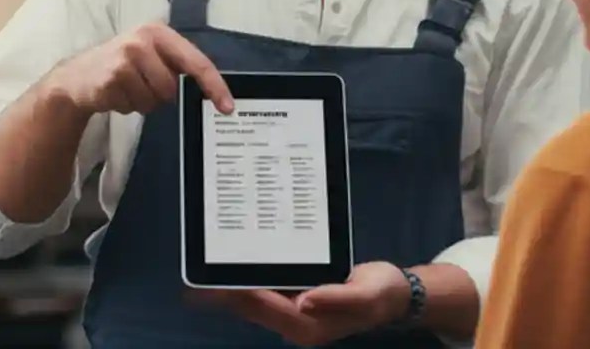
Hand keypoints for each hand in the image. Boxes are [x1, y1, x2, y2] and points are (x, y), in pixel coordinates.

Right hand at [42, 23, 233, 116]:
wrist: (76, 76)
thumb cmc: (122, 66)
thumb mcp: (151, 56)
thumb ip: (177, 66)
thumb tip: (211, 90)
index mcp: (160, 33)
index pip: (197, 62)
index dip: (214, 86)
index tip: (227, 106)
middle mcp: (143, 40)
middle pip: (172, 88)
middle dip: (160, 95)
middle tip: (140, 85)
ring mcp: (126, 57)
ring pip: (154, 100)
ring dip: (142, 102)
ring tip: (125, 88)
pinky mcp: (112, 77)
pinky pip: (134, 106)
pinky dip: (126, 106)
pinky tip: (114, 93)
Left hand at [196, 262, 410, 345]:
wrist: (394, 295)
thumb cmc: (381, 294)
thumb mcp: (365, 295)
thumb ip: (336, 299)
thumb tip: (303, 300)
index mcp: (308, 326)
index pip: (264, 307)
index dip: (238, 295)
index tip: (213, 281)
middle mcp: (296, 322)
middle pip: (252, 307)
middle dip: (224, 294)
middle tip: (195, 277)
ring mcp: (295, 312)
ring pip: (256, 300)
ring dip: (233, 287)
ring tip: (206, 268)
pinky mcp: (296, 301)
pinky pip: (266, 291)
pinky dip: (250, 279)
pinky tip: (237, 264)